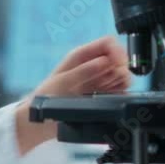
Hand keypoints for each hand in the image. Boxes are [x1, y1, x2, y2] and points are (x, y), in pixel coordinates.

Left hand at [15, 36, 131, 154]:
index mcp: (81, 56)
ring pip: (121, 74)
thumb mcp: (63, 81)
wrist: (43, 119)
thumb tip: (105, 61)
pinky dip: (120, 92)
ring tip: (107, 90)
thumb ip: (84, 71)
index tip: (119, 64)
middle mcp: (92, 65)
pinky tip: (111, 97)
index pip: (107, 43)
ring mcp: (98, 80)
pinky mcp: (103, 94)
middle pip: (118, 58)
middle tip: (112, 81)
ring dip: (120, 81)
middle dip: (120, 69)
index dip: (117, 50)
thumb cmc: (47, 96)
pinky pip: (120, 89)